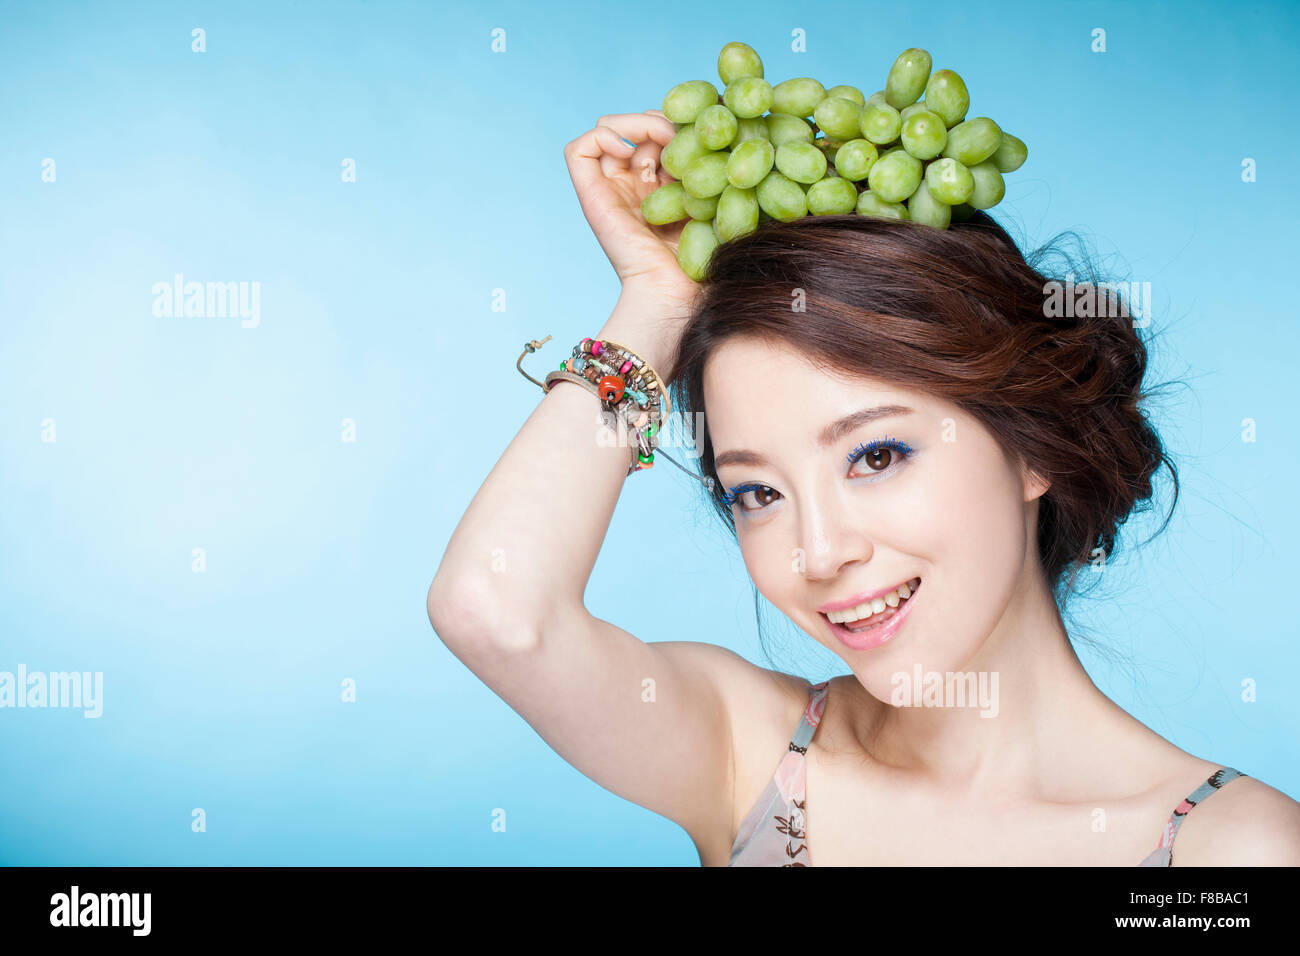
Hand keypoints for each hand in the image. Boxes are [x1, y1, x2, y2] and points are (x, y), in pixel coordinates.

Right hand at [563, 110, 698, 313]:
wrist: (675, 292)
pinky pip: (579, 150)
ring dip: (636, 123)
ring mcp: (610, 189)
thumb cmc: (704, 259)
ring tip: (662, 139)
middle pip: (636, 126)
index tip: (704, 134)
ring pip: (607, 129)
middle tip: (683, 135)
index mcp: (662, 186)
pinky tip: (629, 150)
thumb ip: (714, 168)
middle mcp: (633, 184)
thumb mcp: (717, 201)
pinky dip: (601, 136)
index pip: (662, 132)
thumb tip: (722, 125)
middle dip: (661, 120)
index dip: (679, 122)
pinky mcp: (591, 196)